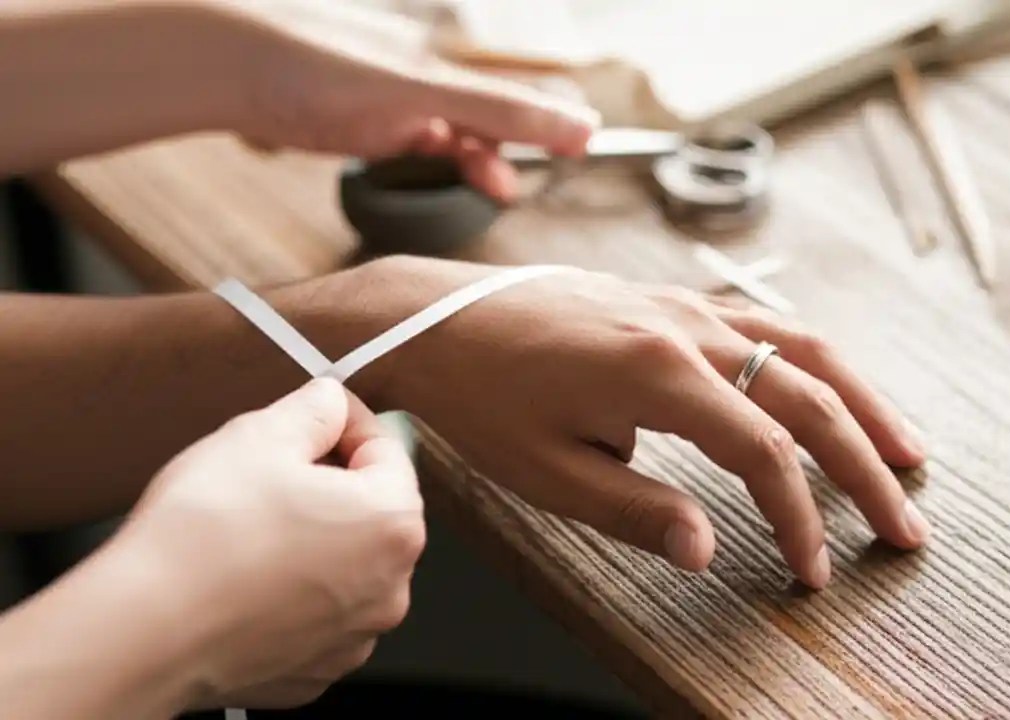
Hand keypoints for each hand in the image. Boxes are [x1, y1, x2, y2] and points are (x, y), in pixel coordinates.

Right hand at [113, 377, 425, 709]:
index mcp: (393, 522)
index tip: (319, 414)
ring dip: (311, 539)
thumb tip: (330, 403)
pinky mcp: (315, 668)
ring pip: (343, 564)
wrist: (143, 632)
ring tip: (252, 525)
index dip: (346, 423)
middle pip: (370, 511)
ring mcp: (355, 634)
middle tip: (273, 470)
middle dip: (329, 483)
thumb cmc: (204, 535)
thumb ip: (313, 410)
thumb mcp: (259, 435)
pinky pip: (313, 612)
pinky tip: (245, 575)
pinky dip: (289, 591)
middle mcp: (390, 586)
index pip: (386, 450)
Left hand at [221, 0, 598, 200]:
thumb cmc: (321, 64)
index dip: (557, 113)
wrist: (230, 65)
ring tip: (499, 188)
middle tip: (546, 174)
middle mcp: (428, 72)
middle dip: (522, 142)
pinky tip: (450, 169)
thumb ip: (503, 109)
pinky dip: (444, 157)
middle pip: (495, 108)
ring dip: (484, 158)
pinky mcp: (367, 120)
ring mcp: (398, 96)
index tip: (587, 145)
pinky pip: (422, 138)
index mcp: (448, 55)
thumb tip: (583, 124)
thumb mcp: (426, 92)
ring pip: (460, 129)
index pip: (521, 83)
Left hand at [333, 258, 928, 589]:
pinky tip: (830, 389)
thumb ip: (637, 512)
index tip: (812, 570)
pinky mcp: (672, 300)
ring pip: (803, 346)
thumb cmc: (483, 395)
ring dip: (863, 400)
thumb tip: (709, 551)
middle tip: (907, 524)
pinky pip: (766, 322)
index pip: (764, 454)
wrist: (438, 318)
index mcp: (657, 373)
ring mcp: (684, 305)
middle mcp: (686, 328)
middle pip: (809, 396)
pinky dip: (813, 361)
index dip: (799, 519)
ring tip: (907, 450)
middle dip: (867, 466)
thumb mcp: (549, 471)